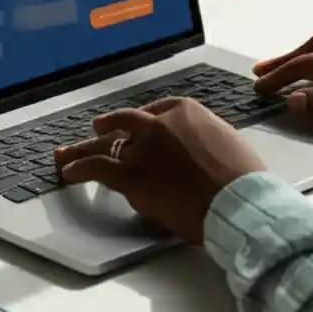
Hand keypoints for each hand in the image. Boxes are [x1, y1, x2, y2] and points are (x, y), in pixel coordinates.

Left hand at [53, 97, 266, 244]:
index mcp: (185, 110)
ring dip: (85, 148)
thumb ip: (204, 139)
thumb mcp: (228, 141)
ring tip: (69, 152)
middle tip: (99, 128)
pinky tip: (69, 172)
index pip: (156, 111)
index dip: (143, 121)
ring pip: (106, 144)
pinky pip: (97, 167)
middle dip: (111, 126)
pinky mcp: (131, 176)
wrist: (238, 201)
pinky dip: (80, 168)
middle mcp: (159, 124)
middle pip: (127, 123)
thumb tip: (198, 150)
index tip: (137, 127)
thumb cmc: (243, 178)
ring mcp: (142, 149)